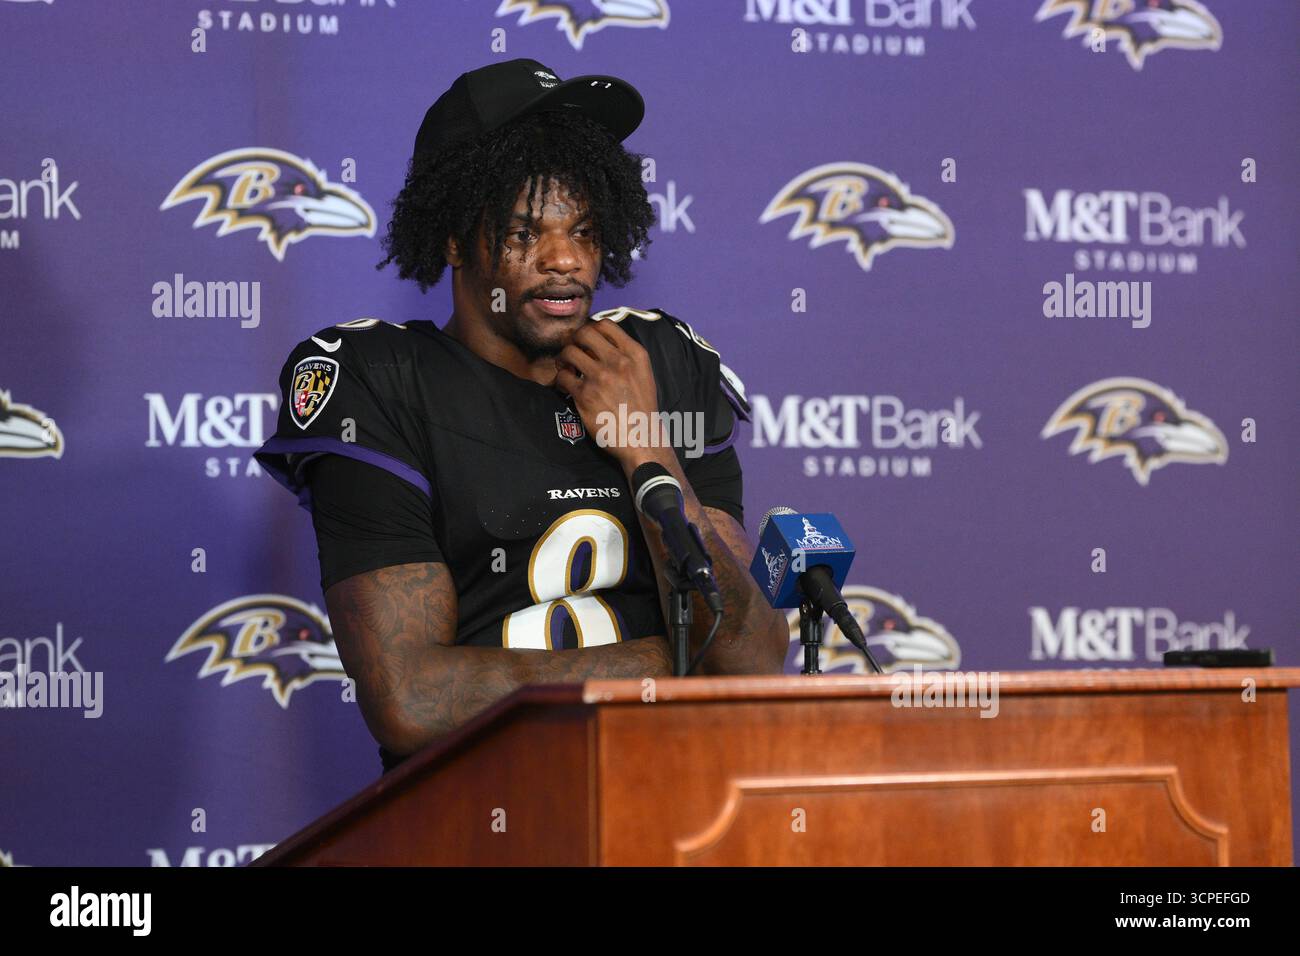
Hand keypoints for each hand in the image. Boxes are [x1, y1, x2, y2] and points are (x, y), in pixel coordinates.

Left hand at [553, 320, 668, 469]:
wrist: (641, 438)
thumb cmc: (642, 408)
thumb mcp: (644, 374)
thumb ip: (626, 355)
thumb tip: (601, 342)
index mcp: (635, 354)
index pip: (605, 325)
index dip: (591, 329)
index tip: (587, 341)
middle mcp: (618, 361)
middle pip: (584, 333)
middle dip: (574, 340)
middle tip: (573, 351)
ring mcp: (601, 377)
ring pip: (569, 352)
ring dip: (563, 358)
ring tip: (566, 368)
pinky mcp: (585, 395)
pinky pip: (562, 377)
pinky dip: (560, 380)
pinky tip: (566, 387)